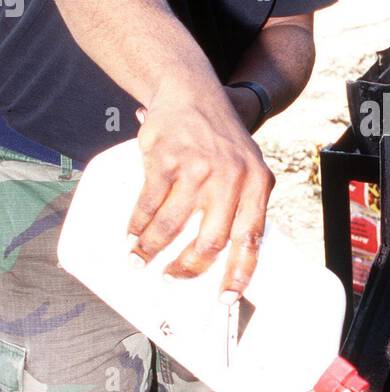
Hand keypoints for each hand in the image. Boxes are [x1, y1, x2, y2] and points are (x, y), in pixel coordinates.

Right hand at [127, 81, 274, 301]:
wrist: (191, 92)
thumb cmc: (219, 137)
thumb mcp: (246, 167)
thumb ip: (241, 204)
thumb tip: (222, 254)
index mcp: (257, 184)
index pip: (251, 239)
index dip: (239, 273)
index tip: (226, 298)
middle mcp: (231, 178)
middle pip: (209, 241)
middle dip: (187, 269)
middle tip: (172, 278)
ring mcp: (198, 169)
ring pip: (172, 226)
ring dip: (151, 250)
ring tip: (140, 260)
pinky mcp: (166, 159)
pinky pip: (149, 204)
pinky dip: (136, 225)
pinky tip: (131, 234)